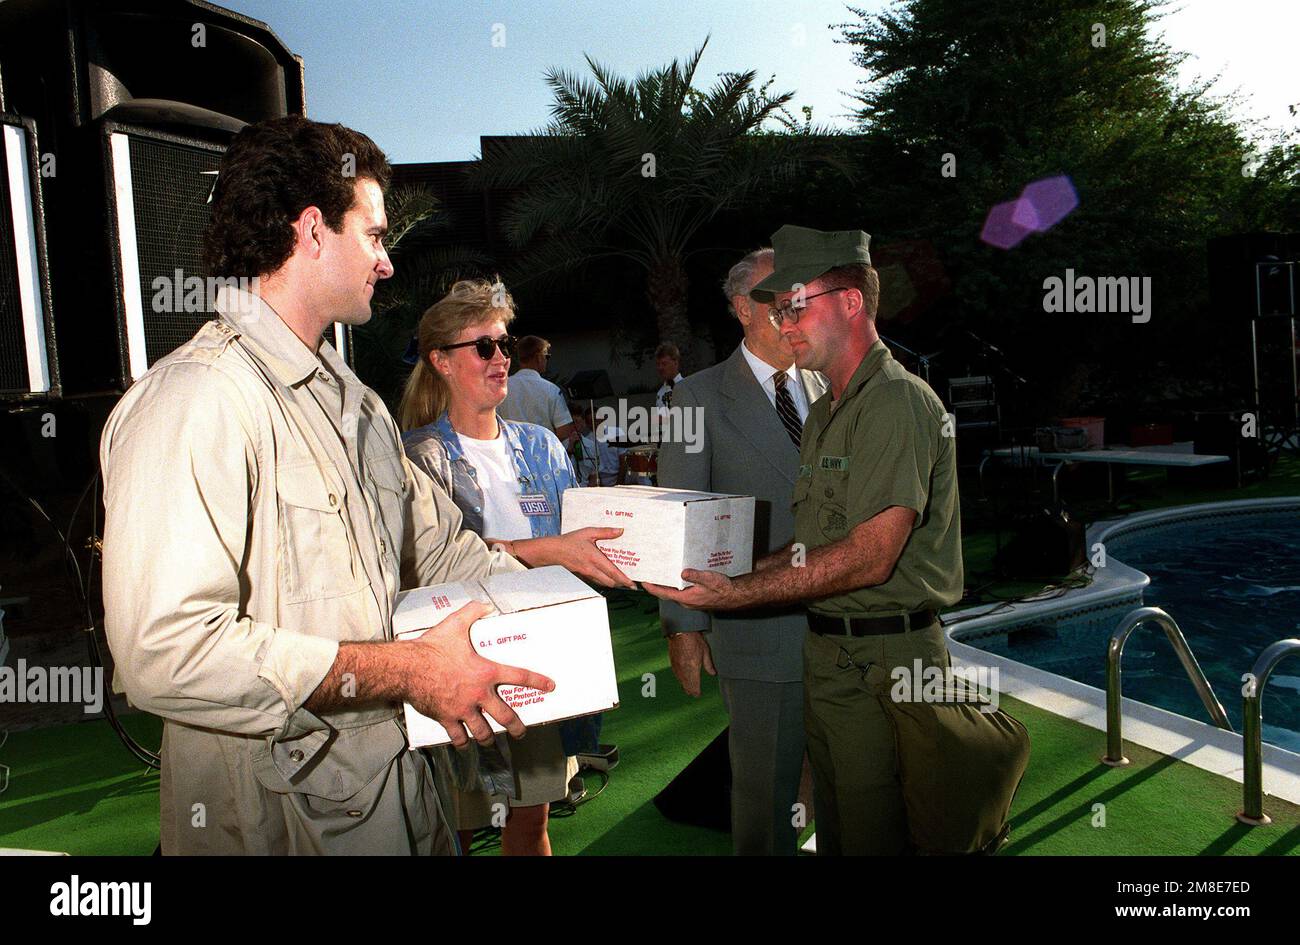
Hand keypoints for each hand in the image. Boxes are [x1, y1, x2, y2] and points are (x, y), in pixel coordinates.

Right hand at [404, 600, 555, 748]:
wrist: (408, 668)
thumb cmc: (432, 648)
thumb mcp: (455, 624)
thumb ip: (472, 612)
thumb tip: (484, 605)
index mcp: (486, 672)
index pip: (519, 676)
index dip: (537, 681)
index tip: (550, 686)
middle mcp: (478, 694)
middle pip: (505, 716)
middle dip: (516, 726)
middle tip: (521, 732)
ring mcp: (463, 709)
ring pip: (482, 731)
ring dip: (488, 737)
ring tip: (491, 740)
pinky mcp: (446, 718)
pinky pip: (457, 736)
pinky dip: (461, 742)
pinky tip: (464, 744)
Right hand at [536, 528, 635, 588]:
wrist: (555, 550)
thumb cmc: (571, 540)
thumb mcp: (589, 532)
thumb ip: (605, 532)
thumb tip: (620, 531)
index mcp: (594, 558)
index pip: (612, 572)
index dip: (624, 579)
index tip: (632, 583)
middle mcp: (591, 568)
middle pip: (610, 582)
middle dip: (621, 584)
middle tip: (630, 583)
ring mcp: (586, 574)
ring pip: (604, 583)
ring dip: (613, 583)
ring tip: (622, 580)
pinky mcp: (583, 575)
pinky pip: (597, 581)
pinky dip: (605, 581)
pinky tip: (608, 576)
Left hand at [644, 569, 741, 609]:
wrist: (734, 595)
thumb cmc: (722, 589)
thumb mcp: (709, 579)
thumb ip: (695, 576)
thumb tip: (682, 573)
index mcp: (686, 598)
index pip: (665, 593)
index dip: (653, 588)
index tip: (643, 583)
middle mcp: (686, 602)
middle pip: (666, 594)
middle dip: (656, 586)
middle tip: (647, 577)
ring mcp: (690, 601)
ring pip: (673, 593)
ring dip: (665, 586)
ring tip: (658, 576)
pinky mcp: (695, 598)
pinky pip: (680, 592)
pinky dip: (674, 586)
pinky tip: (675, 578)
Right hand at [668, 631, 715, 696]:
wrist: (680, 632)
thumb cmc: (695, 640)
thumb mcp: (705, 651)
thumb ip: (708, 665)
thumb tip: (713, 674)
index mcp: (693, 668)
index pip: (694, 685)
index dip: (696, 692)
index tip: (698, 695)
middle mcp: (684, 669)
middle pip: (686, 685)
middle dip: (690, 690)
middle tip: (693, 694)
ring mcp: (677, 666)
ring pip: (680, 680)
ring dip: (684, 685)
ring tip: (687, 689)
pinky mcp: (672, 662)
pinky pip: (676, 674)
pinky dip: (679, 678)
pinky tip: (681, 679)